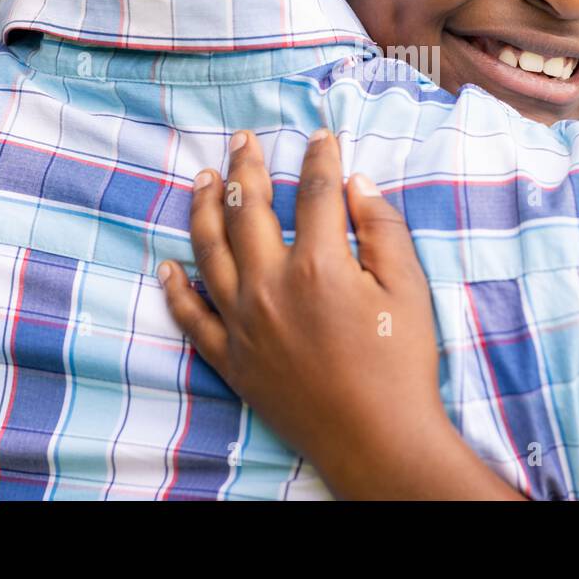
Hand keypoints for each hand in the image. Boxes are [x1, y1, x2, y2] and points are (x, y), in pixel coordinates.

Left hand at [161, 130, 521, 499]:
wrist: (377, 441)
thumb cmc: (400, 365)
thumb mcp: (409, 289)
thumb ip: (384, 229)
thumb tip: (357, 183)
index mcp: (319, 265)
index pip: (315, 192)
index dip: (318, 158)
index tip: (319, 137)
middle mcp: (270, 287)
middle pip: (250, 209)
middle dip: (247, 167)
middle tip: (243, 139)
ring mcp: (243, 323)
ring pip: (210, 251)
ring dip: (205, 208)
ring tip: (206, 179)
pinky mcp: (231, 359)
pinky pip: (191, 317)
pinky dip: (176, 289)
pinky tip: (169, 266)